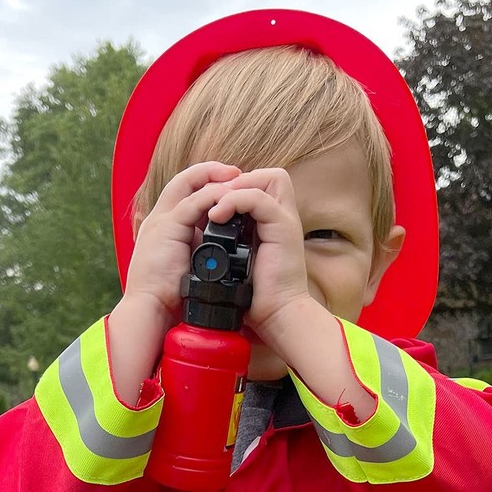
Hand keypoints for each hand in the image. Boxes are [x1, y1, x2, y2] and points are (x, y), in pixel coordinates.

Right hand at [124, 162, 241, 321]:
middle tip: (236, 172)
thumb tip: (221, 255)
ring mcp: (161, 221)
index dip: (206, 185)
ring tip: (236, 178)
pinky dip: (212, 197)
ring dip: (213, 178)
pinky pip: (192, 202)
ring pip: (187, 184)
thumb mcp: (186, 269)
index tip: (230, 186)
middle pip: (184, 180)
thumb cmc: (167, 298)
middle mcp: (160, 219)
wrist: (149, 310)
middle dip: (210, 172)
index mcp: (164, 229)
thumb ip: (197, 255)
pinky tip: (229, 197)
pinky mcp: (166, 228)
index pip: (185, 195)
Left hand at [206, 168, 313, 344]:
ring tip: (214, 211)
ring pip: (266, 179)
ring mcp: (285, 221)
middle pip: (268, 176)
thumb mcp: (239, 264)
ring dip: (234, 190)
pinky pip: (257, 198)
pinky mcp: (284, 227)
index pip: (260, 186)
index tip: (213, 208)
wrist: (278, 315)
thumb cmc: (258, 297)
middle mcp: (282, 218)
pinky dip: (234, 201)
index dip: (237, 189)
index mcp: (272, 225)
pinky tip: (217, 217)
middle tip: (215, 204)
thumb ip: (231, 244)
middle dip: (237, 183)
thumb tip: (206, 235)